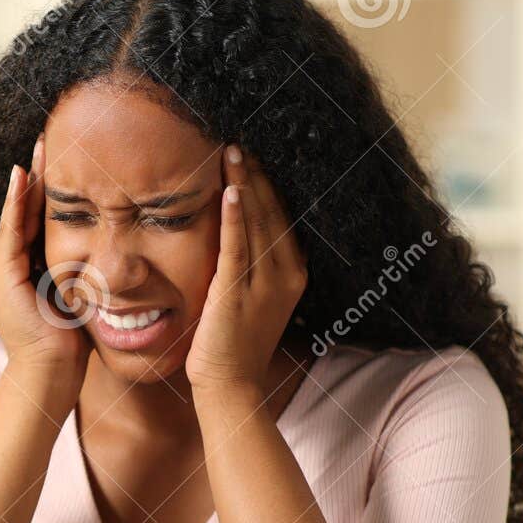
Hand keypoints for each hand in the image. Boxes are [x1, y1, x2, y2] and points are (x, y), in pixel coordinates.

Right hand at [0, 138, 91, 393]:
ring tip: (43, 142)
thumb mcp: (72, 293)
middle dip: (38, 172)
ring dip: (31, 176)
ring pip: (17, 212)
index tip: (65, 150)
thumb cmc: (68, 343)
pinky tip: (28, 172)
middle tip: (54, 131)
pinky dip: (21, 200)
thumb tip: (104, 242)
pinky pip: (14, 227)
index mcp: (11, 265)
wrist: (51, 375)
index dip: (47, 183)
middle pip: (23, 207)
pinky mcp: (1, 272)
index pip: (32, 214)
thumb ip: (74, 266)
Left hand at [186, 145, 307, 392]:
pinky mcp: (237, 292)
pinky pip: (237, 247)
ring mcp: (264, 284)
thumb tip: (239, 228)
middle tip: (241, 137)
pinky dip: (234, 217)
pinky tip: (229, 190)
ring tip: (232, 150)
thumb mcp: (251, 296)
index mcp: (293, 272)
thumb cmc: (233, 342)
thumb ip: (252, 264)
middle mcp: (286, 274)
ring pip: (257, 222)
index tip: (254, 152)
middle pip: (273, 211)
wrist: (229, 385)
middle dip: (257, 174)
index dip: (269, 183)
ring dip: (244, 184)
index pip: (282, 216)